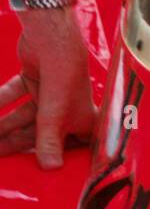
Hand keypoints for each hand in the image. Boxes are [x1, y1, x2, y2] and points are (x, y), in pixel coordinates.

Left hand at [0, 11, 95, 167]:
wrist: (52, 38)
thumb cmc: (64, 78)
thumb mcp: (54, 118)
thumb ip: (48, 144)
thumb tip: (50, 168)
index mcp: (83, 119)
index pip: (73, 145)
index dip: (57, 157)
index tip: (39, 171)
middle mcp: (67, 107)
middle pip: (39, 132)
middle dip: (16, 142)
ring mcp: (48, 93)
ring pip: (22, 115)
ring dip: (2, 125)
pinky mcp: (32, 78)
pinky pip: (13, 96)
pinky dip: (0, 102)